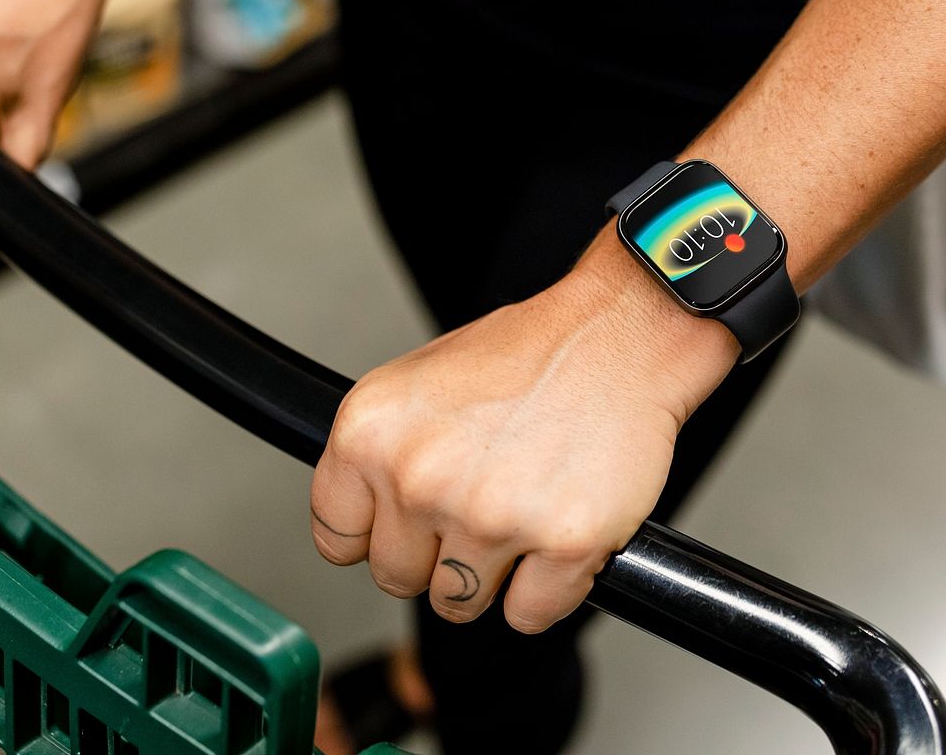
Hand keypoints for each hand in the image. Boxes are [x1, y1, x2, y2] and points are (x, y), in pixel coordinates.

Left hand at [311, 238, 737, 632]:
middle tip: (476, 504)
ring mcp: (490, 514)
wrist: (617, 336)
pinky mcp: (562, 543)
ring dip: (489, 573)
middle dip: (435, 554)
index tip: (399, 527)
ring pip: (459, 603)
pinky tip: (555, 527)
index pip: (335, 537)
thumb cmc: (526, 353)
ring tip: (519, 506)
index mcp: (369, 432)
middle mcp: (419, 477)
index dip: (374, 534)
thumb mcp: (418, 383)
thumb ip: (379, 454)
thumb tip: (364, 518)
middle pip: (397, 577)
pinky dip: (545, 588)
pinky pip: (528, 616)